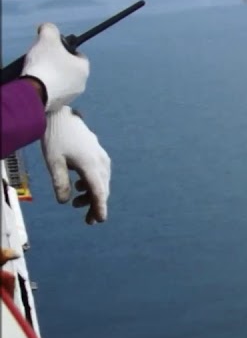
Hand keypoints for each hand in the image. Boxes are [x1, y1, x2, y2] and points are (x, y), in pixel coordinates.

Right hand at [21, 23, 89, 112]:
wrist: (35, 92)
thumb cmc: (46, 64)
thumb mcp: (48, 39)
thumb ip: (50, 30)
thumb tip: (49, 28)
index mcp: (84, 68)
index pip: (79, 55)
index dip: (66, 49)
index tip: (55, 48)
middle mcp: (82, 84)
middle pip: (71, 69)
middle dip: (60, 63)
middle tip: (45, 59)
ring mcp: (72, 96)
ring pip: (63, 82)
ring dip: (54, 76)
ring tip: (40, 71)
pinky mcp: (60, 105)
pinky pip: (55, 92)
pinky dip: (48, 87)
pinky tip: (38, 83)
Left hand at [42, 106, 110, 224]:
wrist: (61, 116)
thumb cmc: (55, 137)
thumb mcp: (53, 162)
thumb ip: (60, 182)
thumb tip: (64, 201)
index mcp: (91, 166)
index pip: (98, 192)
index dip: (99, 208)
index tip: (100, 220)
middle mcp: (100, 163)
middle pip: (102, 189)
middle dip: (95, 205)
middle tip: (87, 221)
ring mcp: (101, 158)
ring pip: (101, 182)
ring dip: (91, 195)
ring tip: (76, 203)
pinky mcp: (98, 154)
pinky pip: (99, 174)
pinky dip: (92, 184)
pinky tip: (79, 185)